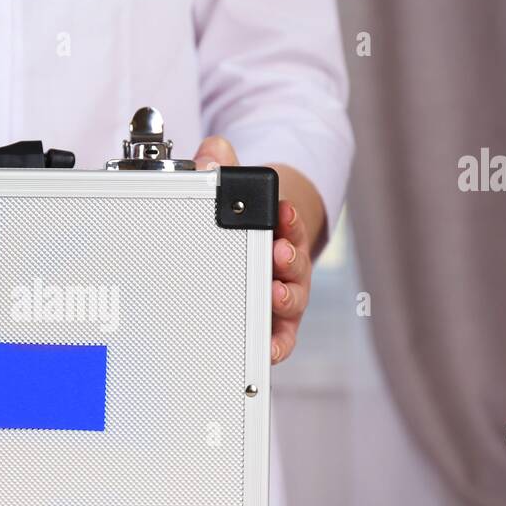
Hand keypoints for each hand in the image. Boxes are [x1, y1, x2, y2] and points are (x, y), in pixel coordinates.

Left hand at [194, 137, 310, 364]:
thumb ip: (221, 166)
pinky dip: (277, 345)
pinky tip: (268, 351)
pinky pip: (279, 339)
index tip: (282, 210)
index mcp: (280, 234)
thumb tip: (211, 154)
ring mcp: (282, 299)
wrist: (249, 255)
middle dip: (288, 258)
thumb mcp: (231, 193)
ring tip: (275, 294)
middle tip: (278, 252)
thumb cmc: (239, 228)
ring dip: (285, 296)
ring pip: (291, 300)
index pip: (289, 226)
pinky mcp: (272, 326)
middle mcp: (286, 269)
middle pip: (294, 264)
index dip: (288, 219)